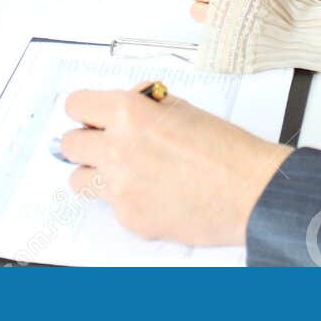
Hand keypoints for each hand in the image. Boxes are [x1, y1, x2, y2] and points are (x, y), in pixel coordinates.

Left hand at [59, 86, 290, 246]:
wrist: (251, 191)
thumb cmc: (226, 150)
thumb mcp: (182, 108)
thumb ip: (145, 104)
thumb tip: (127, 102)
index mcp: (129, 113)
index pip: (75, 105)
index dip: (86, 111)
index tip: (91, 117)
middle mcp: (116, 148)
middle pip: (69, 144)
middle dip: (86, 142)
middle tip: (107, 145)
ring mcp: (119, 188)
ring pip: (79, 180)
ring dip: (96, 174)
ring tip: (125, 173)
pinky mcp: (129, 218)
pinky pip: (111, 207)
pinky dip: (127, 201)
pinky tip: (154, 194)